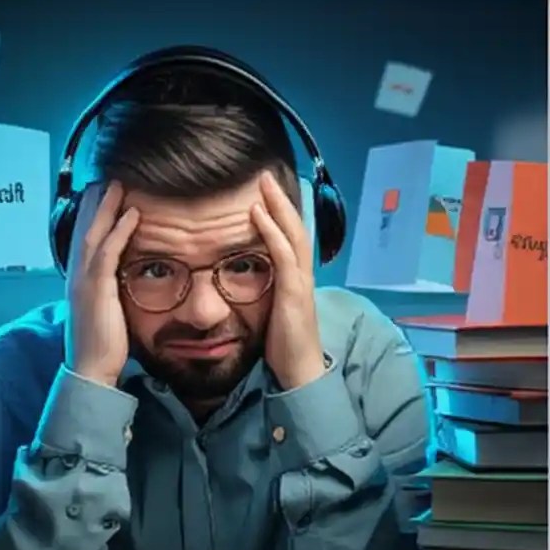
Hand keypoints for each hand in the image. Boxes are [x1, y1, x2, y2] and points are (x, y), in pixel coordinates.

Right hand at [64, 181, 138, 386]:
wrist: (91, 369)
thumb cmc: (103, 344)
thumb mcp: (107, 311)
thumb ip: (111, 292)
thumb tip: (124, 283)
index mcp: (79, 280)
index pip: (84, 239)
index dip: (92, 215)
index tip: (102, 194)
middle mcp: (77, 276)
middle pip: (85, 229)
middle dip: (96, 202)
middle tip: (108, 177)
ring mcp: (84, 281)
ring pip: (94, 234)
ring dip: (107, 207)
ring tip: (119, 184)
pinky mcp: (96, 289)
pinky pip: (108, 253)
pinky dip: (119, 230)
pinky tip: (132, 214)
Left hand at [251, 171, 326, 389]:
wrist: (300, 371)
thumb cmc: (284, 347)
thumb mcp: (272, 313)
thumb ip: (265, 294)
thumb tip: (246, 283)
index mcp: (297, 280)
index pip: (292, 239)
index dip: (282, 215)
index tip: (267, 194)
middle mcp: (303, 276)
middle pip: (296, 228)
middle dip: (281, 201)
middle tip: (265, 177)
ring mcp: (300, 282)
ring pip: (294, 235)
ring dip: (278, 207)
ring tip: (264, 185)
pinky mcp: (294, 293)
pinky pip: (283, 254)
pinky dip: (271, 231)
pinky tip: (258, 214)